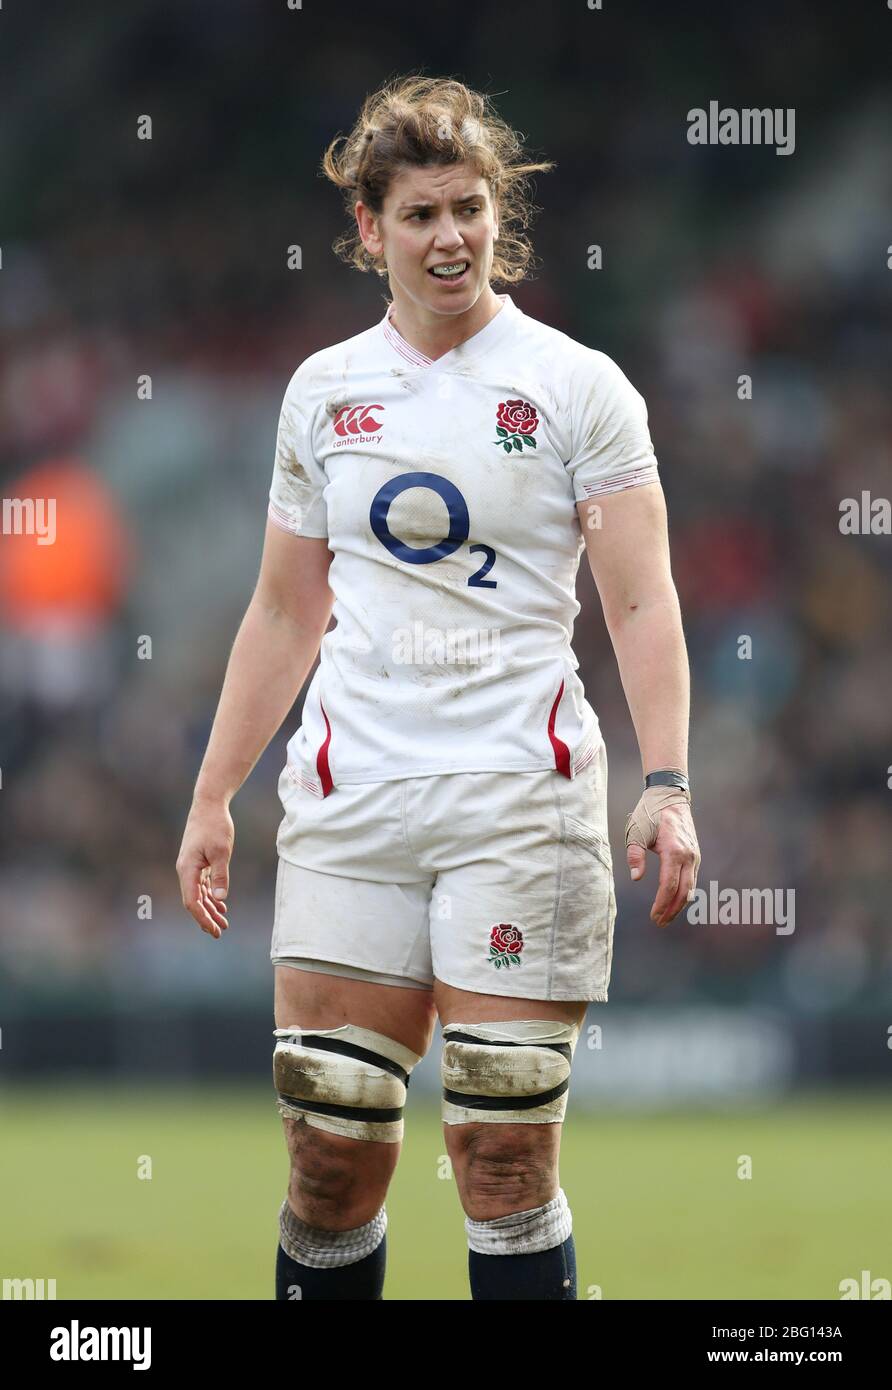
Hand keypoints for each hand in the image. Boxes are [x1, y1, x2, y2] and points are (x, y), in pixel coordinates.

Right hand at [176, 798, 234, 938]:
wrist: (208, 804)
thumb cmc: (215, 826)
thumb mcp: (222, 851)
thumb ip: (220, 875)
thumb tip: (220, 898)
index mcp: (187, 869)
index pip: (191, 901)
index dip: (202, 917)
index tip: (213, 929)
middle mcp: (186, 870)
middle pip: (194, 901)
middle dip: (206, 917)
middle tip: (219, 932)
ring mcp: (191, 866)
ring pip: (199, 893)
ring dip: (210, 908)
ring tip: (223, 922)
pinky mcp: (198, 861)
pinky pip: (202, 884)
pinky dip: (211, 895)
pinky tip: (221, 904)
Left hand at [625, 788, 700, 926]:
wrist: (669, 795)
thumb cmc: (649, 813)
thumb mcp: (636, 832)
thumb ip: (635, 855)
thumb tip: (636, 878)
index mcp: (674, 850)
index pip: (669, 886)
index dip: (661, 904)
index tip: (653, 916)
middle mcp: (688, 855)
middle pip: (683, 892)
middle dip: (671, 910)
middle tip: (659, 923)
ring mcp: (694, 855)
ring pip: (690, 887)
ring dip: (679, 905)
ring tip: (666, 917)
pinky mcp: (695, 854)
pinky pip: (691, 878)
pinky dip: (684, 892)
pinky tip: (674, 900)